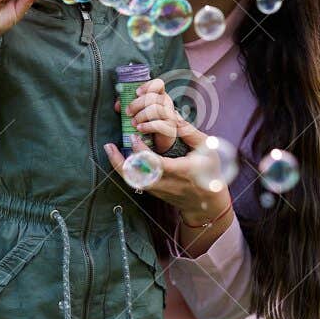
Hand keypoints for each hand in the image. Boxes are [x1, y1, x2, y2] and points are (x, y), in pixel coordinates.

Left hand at [103, 118, 229, 220]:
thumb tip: (172, 115)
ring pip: (132, 180)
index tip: (135, 136)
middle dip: (121, 162)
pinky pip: (134, 181)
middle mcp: (166, 183)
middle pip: (137, 176)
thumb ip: (189, 132)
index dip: (142, 152)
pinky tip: (117, 156)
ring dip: (118, 165)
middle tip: (110, 146)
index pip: (156, 164)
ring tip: (110, 148)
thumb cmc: (209, 172)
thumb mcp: (207, 149)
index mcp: (181, 171)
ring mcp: (157, 189)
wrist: (206, 203)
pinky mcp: (152, 192)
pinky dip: (124, 169)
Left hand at [112, 78, 177, 153]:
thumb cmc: (147, 122)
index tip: (136, 93)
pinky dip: (147, 126)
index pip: (158, 84)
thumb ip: (128, 104)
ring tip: (133, 123)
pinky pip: (158, 124)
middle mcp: (166, 103)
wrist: (158, 141)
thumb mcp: (137, 111)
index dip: (147, 86)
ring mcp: (170, 115)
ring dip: (140, 116)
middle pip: (152, 97)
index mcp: (159, 95)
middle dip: (136, 104)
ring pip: (155, 109)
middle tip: (128, 112)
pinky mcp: (170, 128)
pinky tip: (140, 128)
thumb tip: (118, 105)